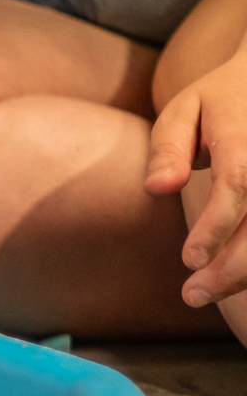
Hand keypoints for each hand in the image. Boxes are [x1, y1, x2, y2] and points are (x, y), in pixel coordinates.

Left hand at [147, 53, 246, 305]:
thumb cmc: (219, 100)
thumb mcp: (184, 110)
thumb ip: (169, 148)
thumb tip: (157, 188)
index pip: (238, 182)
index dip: (216, 226)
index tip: (190, 261)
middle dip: (233, 267)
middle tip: (192, 296)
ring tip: (206, 294)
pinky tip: (233, 279)